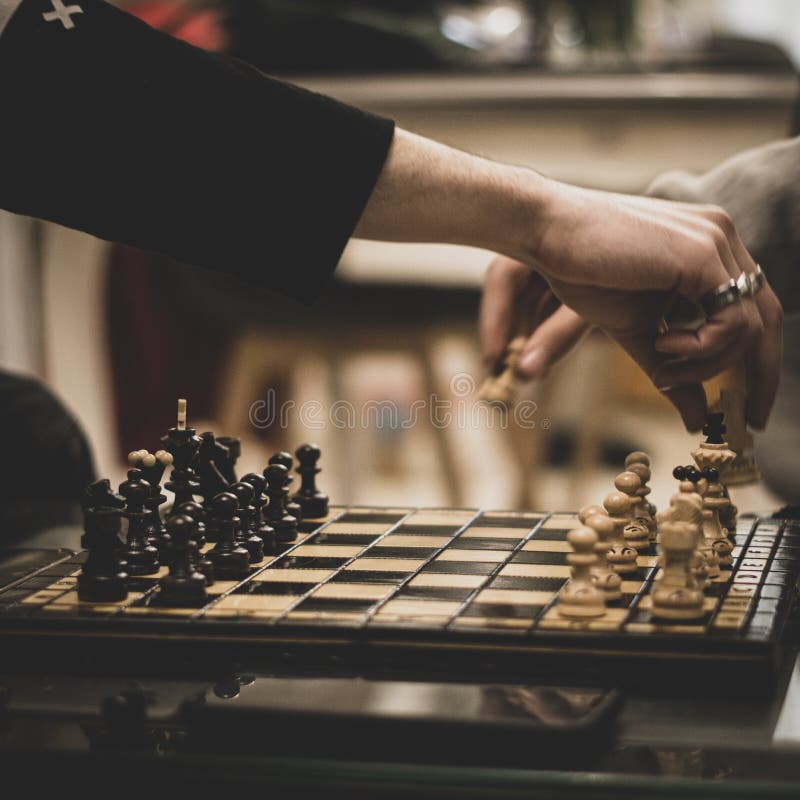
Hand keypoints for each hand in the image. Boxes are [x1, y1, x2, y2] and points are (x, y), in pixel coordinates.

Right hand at [484, 182, 782, 430]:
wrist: (550, 232)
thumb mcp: (637, 331)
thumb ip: (669, 367)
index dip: (760, 360)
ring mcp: (715, 242)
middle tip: (748, 420)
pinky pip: (729, 321)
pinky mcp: (701, 253)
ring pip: (750, 326)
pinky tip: (663, 344)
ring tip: (663, 367)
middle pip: (769, 317)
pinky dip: (701, 348)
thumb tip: (694, 417)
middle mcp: (721, 240)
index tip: (747, 406)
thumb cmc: (583, 272)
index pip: (754, 308)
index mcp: (708, 251)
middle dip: (764, 375)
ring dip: (708, 364)